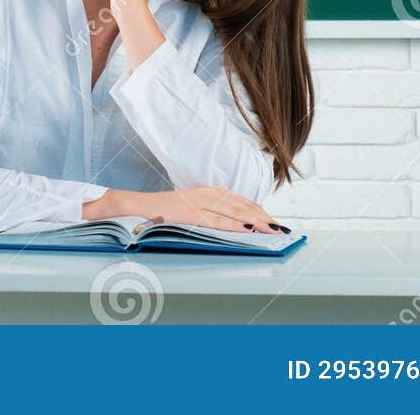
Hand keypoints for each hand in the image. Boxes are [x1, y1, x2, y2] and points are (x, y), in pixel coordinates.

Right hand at [86, 185, 288, 233]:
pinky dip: (234, 223)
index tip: (275, 221)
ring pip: (233, 211)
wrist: (138, 206)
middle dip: (264, 216)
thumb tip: (235, 222)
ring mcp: (198, 203)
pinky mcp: (189, 213)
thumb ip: (211, 212)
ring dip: (255, 220)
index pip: (241, 201)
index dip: (260, 210)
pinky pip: (216, 220)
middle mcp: (206, 194)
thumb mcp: (192, 207)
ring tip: (272, 229)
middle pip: (242, 205)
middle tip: (282, 229)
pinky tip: (247, 228)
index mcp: (208, 191)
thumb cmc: (165, 210)